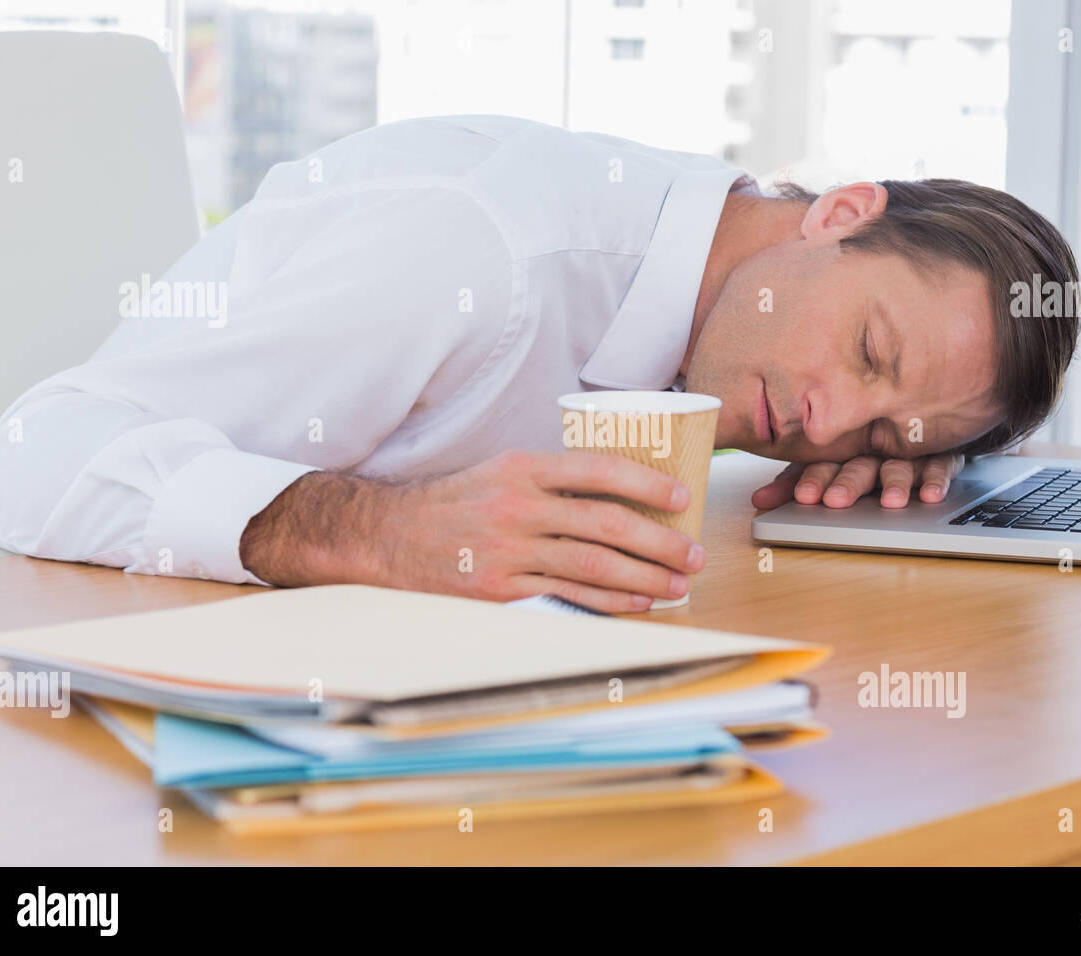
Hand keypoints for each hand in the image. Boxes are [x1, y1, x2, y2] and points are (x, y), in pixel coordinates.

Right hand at [241, 450, 705, 612]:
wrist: (386, 537)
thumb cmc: (455, 503)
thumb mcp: (500, 472)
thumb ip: (553, 480)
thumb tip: (622, 492)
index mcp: (522, 468)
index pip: (598, 469)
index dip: (647, 484)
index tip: (681, 497)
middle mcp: (517, 508)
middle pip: (607, 524)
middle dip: (660, 541)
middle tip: (694, 552)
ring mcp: (508, 553)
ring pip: (593, 565)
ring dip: (645, 577)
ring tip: (678, 583)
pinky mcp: (500, 591)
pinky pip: (568, 597)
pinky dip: (609, 601)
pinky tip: (639, 602)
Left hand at [751, 452, 964, 509]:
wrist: (916, 421)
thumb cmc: (862, 453)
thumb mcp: (825, 468)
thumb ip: (793, 484)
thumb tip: (757, 499)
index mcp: (842, 451)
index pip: (824, 464)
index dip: (813, 479)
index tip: (803, 497)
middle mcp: (872, 450)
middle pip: (859, 465)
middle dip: (848, 483)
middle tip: (838, 501)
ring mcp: (905, 451)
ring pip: (898, 466)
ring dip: (894, 483)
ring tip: (890, 502)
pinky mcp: (939, 454)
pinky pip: (940, 464)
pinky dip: (936, 478)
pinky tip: (930, 494)